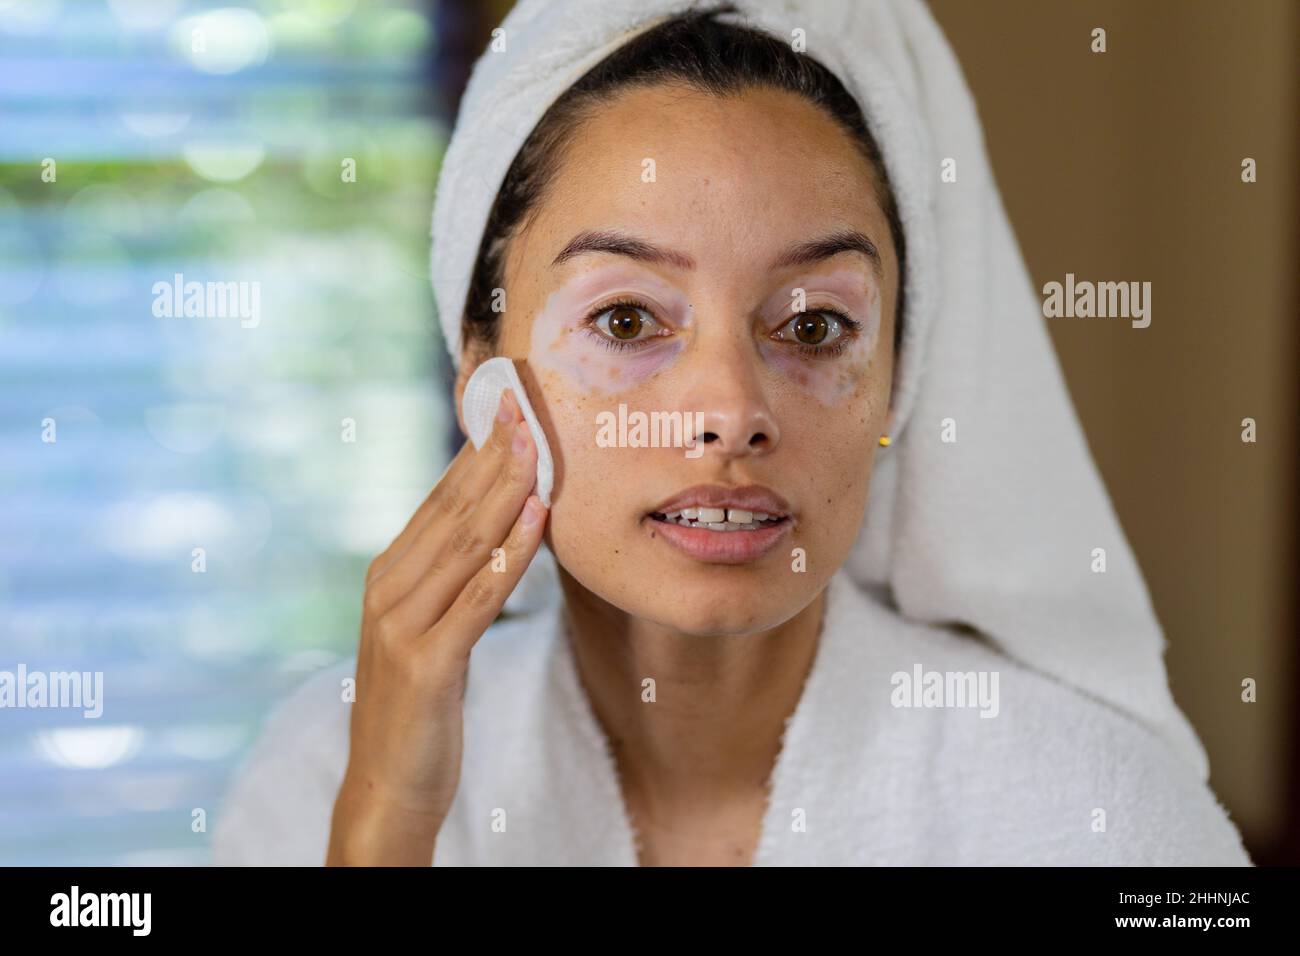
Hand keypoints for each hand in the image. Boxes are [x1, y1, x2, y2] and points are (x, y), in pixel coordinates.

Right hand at [326, 388, 547, 864]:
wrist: (387, 783)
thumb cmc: (419, 705)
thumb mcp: (431, 629)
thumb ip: (452, 579)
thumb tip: (499, 524)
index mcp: (388, 575)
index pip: (439, 500)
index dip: (476, 452)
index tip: (509, 408)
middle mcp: (388, 589)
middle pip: (451, 510)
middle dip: (492, 455)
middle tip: (525, 405)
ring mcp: (402, 624)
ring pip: (465, 543)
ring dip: (505, 491)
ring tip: (536, 446)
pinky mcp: (427, 662)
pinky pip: (478, 596)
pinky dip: (510, 554)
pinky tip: (536, 519)